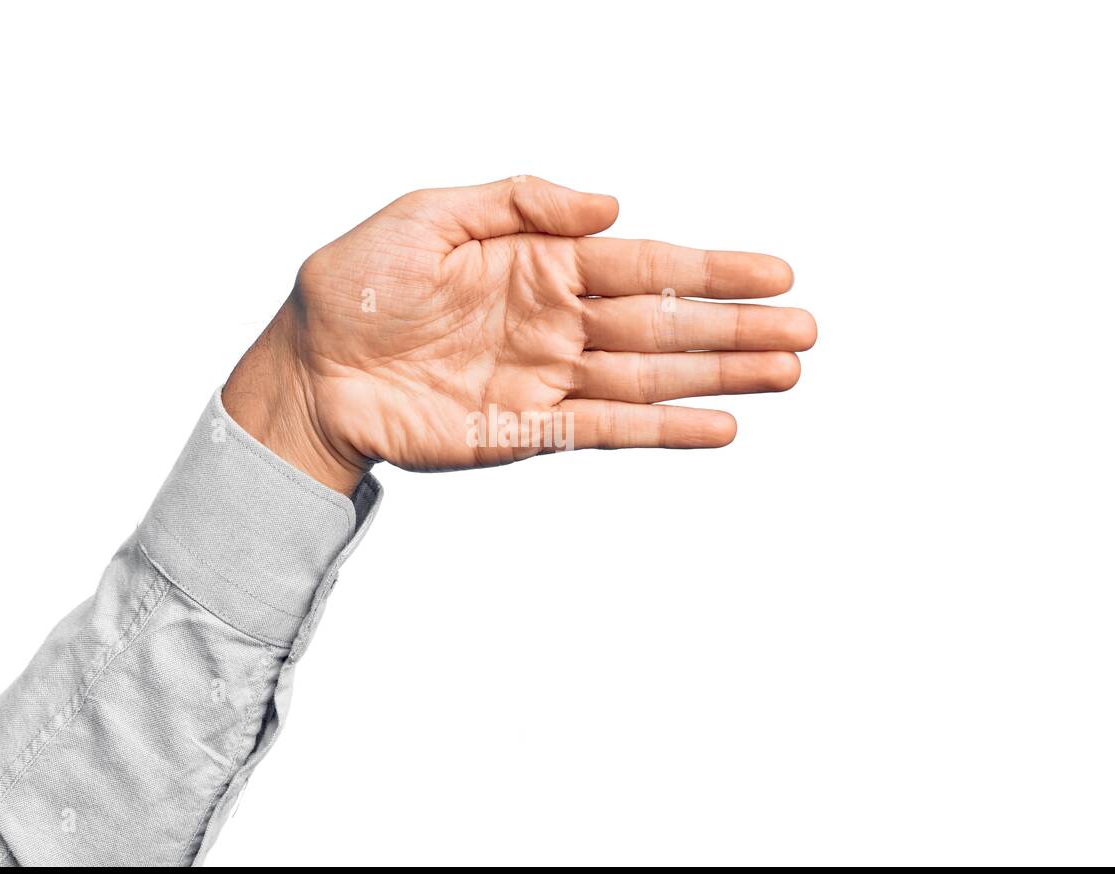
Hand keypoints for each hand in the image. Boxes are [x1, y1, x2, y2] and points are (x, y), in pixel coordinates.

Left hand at [224, 176, 814, 493]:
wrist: (309, 367)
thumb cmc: (359, 283)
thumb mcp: (432, 215)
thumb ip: (523, 201)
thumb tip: (609, 205)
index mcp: (540, 262)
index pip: (645, 264)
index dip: (711, 268)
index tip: (774, 271)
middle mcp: (556, 321)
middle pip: (664, 324)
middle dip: (735, 327)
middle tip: (805, 330)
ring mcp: (547, 377)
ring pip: (650, 379)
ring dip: (718, 377)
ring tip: (784, 373)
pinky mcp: (526, 429)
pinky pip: (607, 430)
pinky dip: (662, 431)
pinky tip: (717, 427)